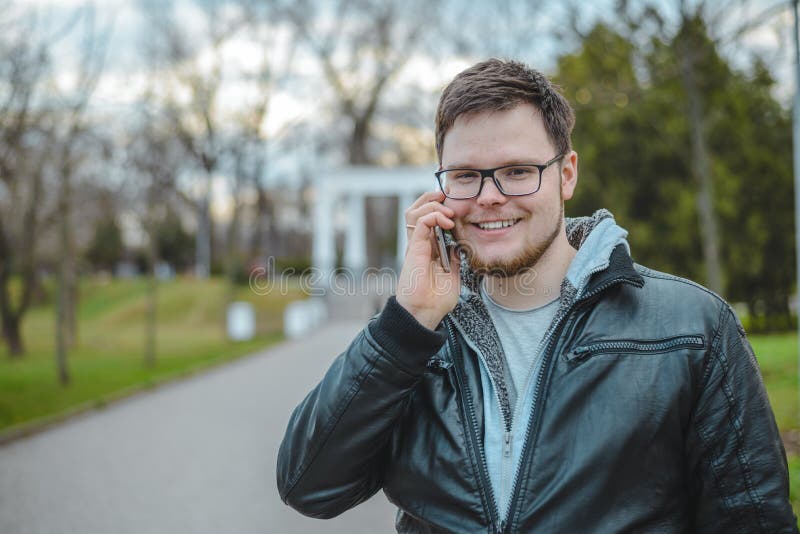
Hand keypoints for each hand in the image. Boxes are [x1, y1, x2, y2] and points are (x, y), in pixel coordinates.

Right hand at [396, 191, 459, 329]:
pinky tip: (447, 222)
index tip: (456, 206)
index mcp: (427, 249)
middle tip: (448, 197)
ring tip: (448, 209)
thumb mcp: (452, 275)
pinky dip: (434, 215)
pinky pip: (421, 221)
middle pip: (417, 209)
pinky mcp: (414, 248)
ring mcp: (415, 244)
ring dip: (432, 204)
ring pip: (415, 210)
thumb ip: (453, 259)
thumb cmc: (436, 300)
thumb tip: (459, 246)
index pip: (428, 219)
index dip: (439, 208)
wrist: (425, 313)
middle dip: (432, 198)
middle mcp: (418, 243)